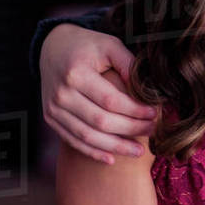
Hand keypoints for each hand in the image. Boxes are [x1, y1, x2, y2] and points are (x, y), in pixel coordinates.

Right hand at [41, 24, 155, 163]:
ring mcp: (53, 108)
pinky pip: (72, 140)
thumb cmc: (88, 46)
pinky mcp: (50, 118)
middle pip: (100, 121)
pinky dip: (92, 152)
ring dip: (115, 147)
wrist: (53, 48)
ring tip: (138, 151)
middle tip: (153, 132)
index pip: (110, 100)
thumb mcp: (110, 46)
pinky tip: (112, 159)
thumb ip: (129, 65)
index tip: (154, 114)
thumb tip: (149, 88)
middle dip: (130, 130)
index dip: (134, 110)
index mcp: (76, 74)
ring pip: (86, 136)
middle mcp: (61, 94)